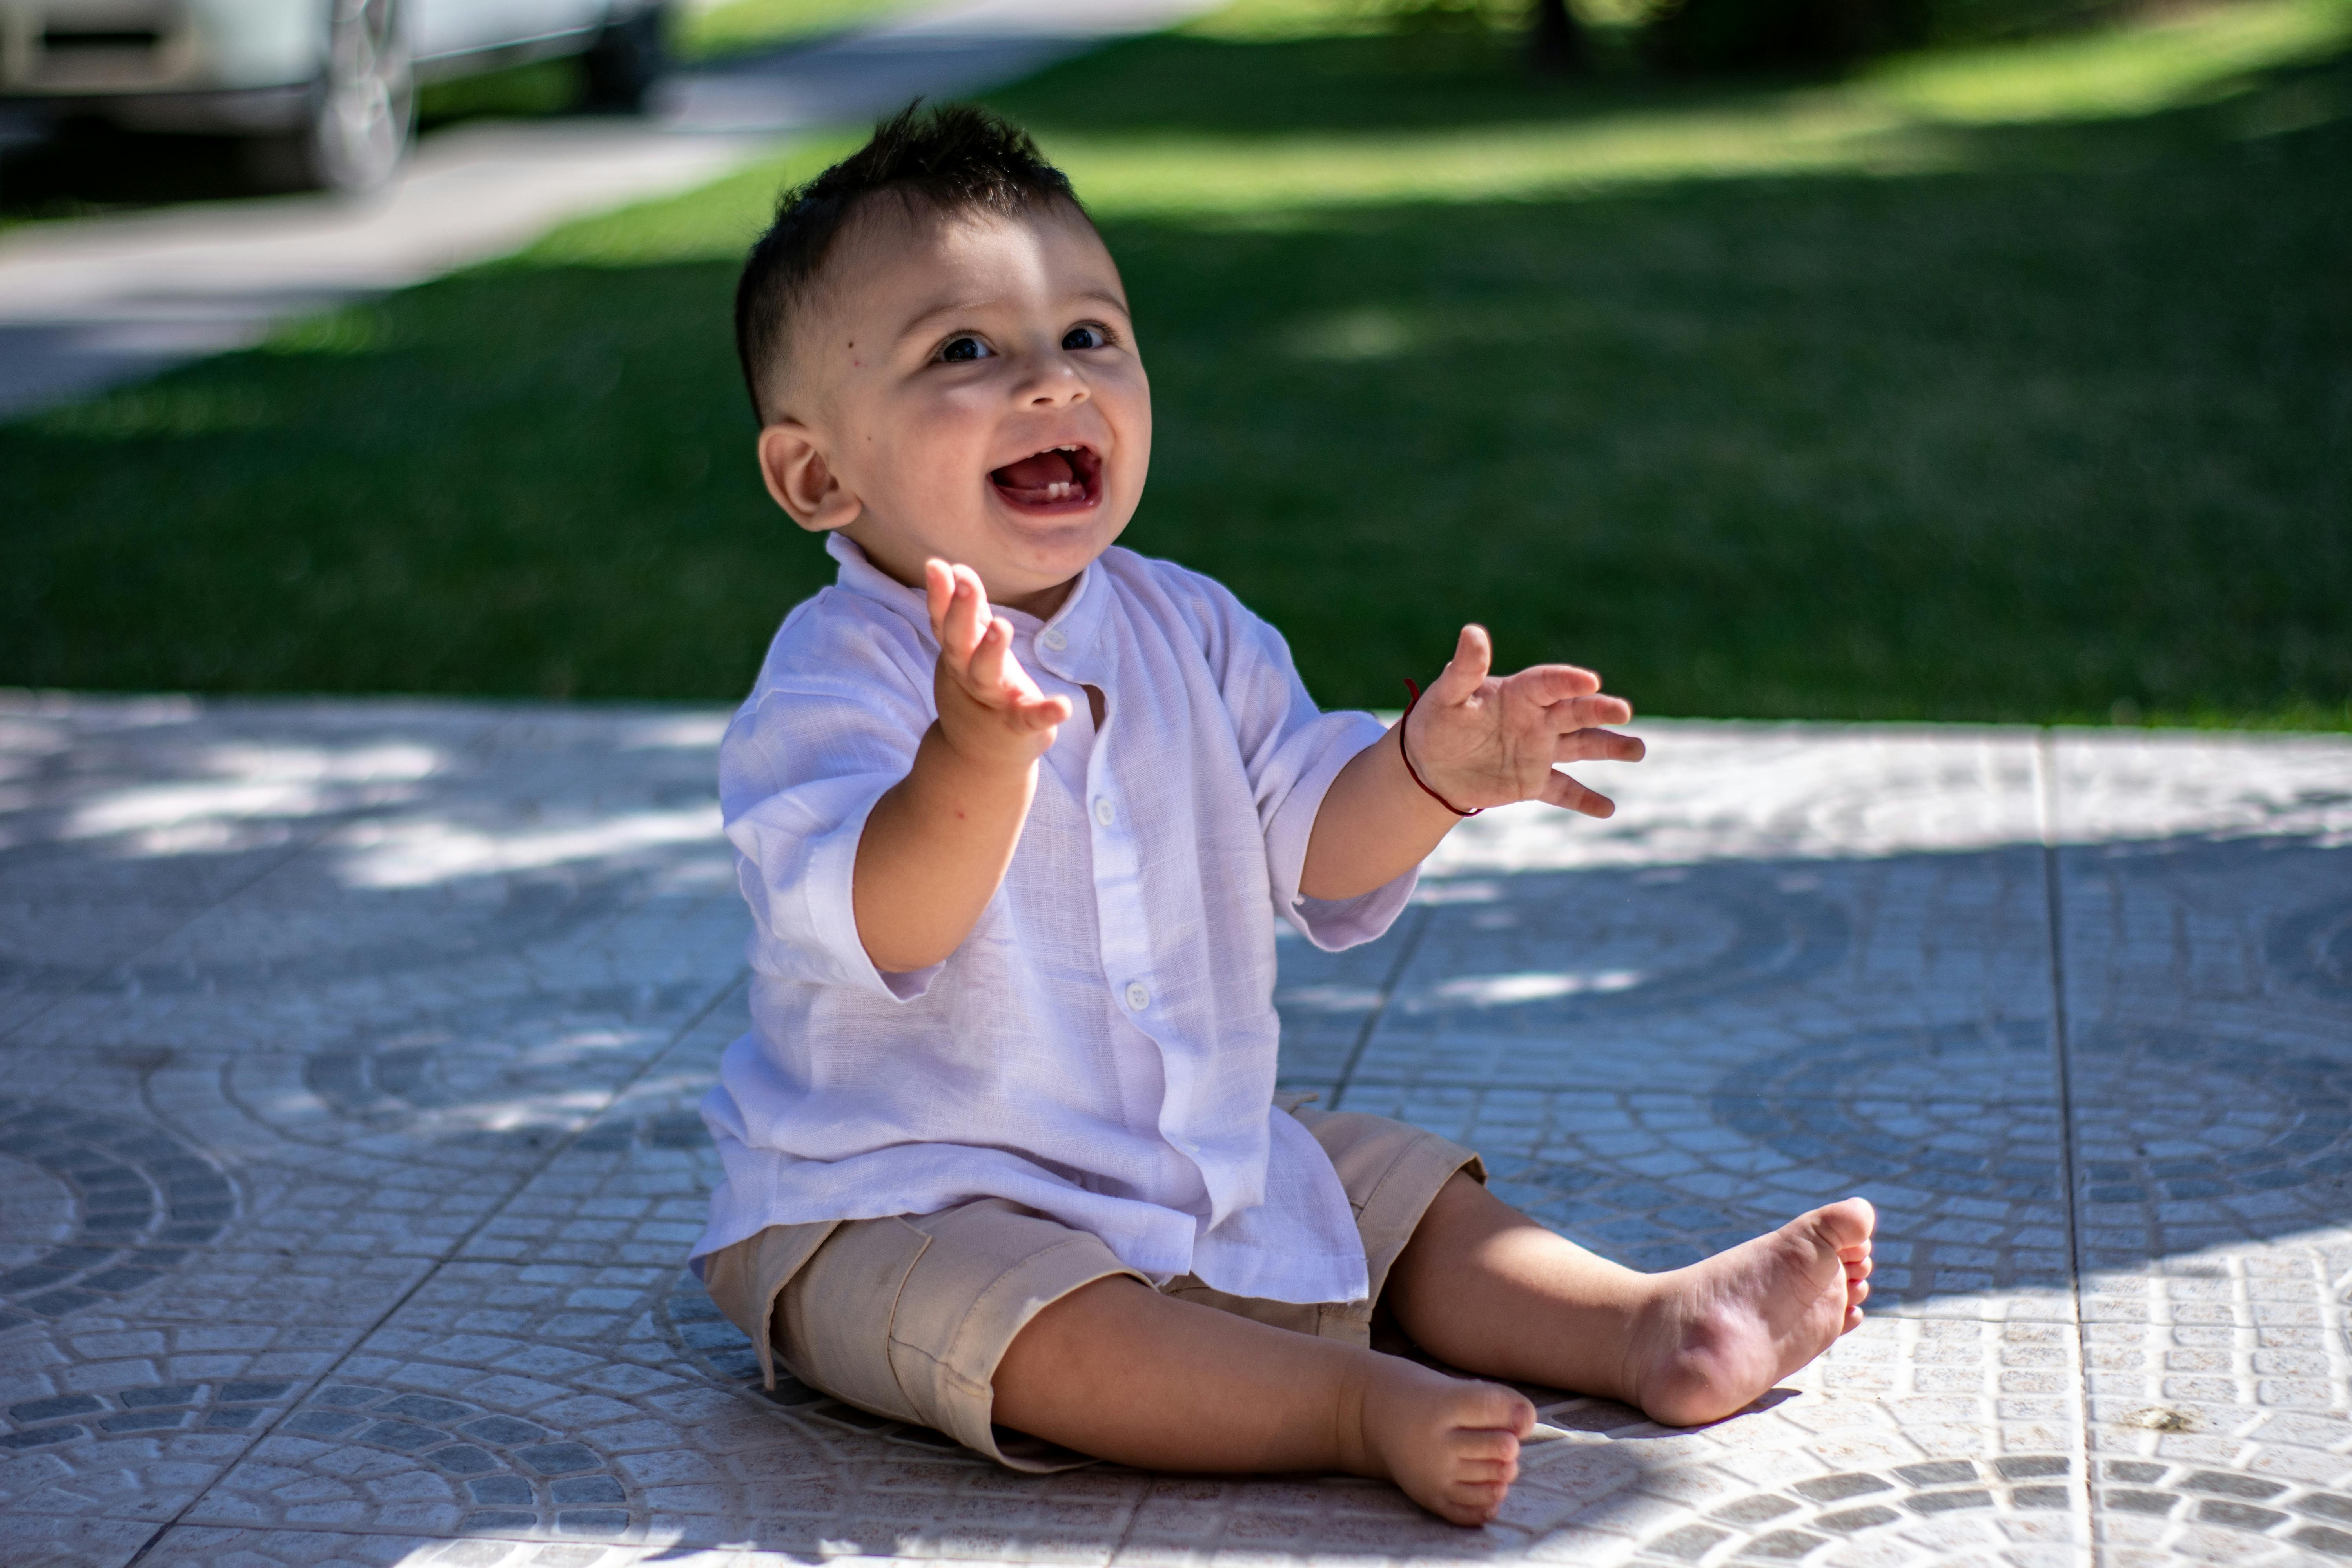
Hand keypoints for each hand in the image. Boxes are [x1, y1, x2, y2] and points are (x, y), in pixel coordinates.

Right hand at [926, 559, 1072, 769]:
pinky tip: (1063, 706)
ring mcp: (994, 701)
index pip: (943, 621)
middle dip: (960, 613)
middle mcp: (969, 677)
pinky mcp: (1019, 725)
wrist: (977, 758)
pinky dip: (1046, 713)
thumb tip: (949, 566)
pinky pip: (1031, 718)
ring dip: (991, 651)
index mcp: (957, 656)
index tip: (936, 565)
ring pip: (985, 676)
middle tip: (964, 583)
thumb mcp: (967, 650)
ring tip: (1001, 625)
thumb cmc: (976, 689)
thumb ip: (963, 611)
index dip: (939, 595)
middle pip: (959, 644)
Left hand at [1402, 625, 1644, 816]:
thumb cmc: (1437, 722)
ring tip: (1637, 749)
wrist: (1429, 765)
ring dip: (1609, 748)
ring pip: (1581, 747)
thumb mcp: (1447, 695)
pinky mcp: (1534, 781)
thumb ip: (1465, 668)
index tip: (1589, 681)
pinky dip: (1584, 799)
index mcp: (1519, 693)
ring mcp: (1539, 750)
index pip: (1548, 683)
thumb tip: (1472, 631)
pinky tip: (1607, 808)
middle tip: (1623, 712)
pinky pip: (1563, 790)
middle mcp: (1537, 719)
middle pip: (1574, 712)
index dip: (1567, 681)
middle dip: (1600, 711)